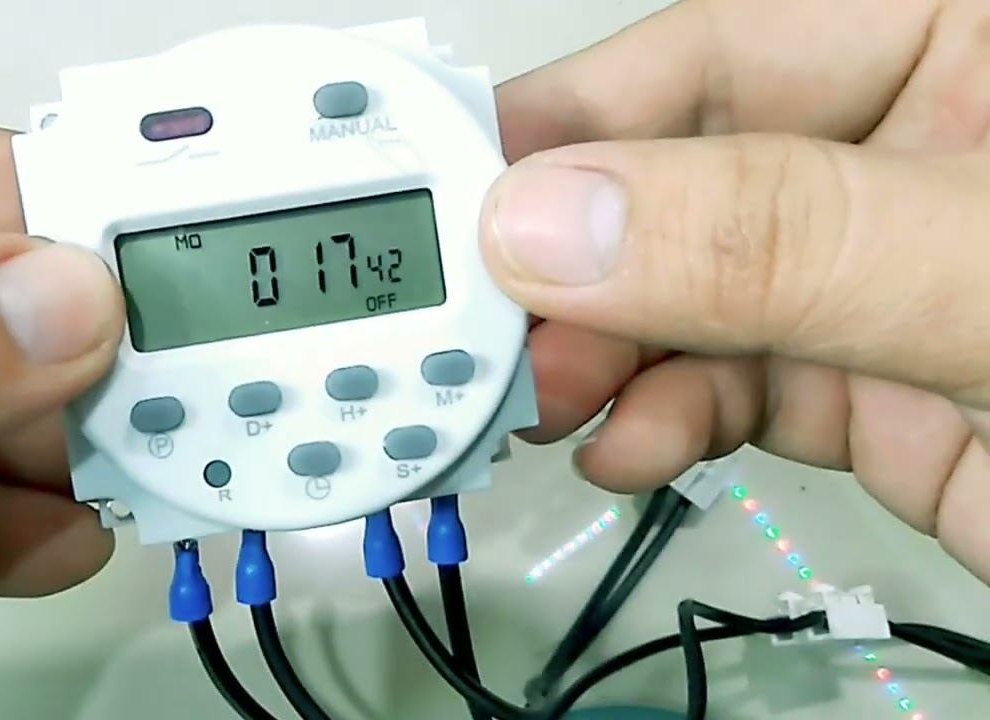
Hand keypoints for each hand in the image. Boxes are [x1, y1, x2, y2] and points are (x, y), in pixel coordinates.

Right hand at [486, 0, 989, 581]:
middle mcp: (902, 158)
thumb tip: (553, 223)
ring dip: (594, 356)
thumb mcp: (985, 283)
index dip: (567, 122)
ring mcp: (877, 279)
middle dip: (566, 264)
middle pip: (672, 184)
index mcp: (959, 49)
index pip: (712, 56)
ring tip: (541, 401)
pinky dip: (659, 423)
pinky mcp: (867, 386)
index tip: (450, 192)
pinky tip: (626, 448)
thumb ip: (777, 241)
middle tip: (480, 326)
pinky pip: (725, 388)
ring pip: (682, 298)